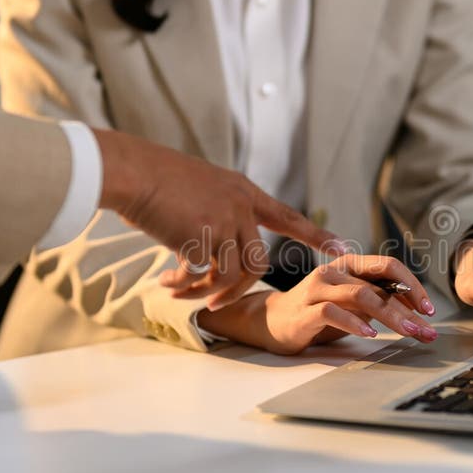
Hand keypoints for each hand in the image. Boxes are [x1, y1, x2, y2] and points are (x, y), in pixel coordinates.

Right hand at [93, 129, 346, 307]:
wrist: (132, 171)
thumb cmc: (157, 180)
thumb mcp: (201, 188)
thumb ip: (217, 214)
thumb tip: (212, 250)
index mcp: (243, 192)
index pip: (287, 217)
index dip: (314, 235)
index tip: (340, 250)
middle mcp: (240, 206)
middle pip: (258, 262)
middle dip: (238, 289)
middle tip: (215, 302)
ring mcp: (224, 220)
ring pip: (232, 274)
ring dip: (208, 292)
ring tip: (183, 294)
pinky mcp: (202, 235)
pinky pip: (202, 275)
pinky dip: (184, 285)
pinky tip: (166, 283)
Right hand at [196, 255, 438, 354]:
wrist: (271, 321)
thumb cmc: (317, 313)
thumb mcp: (351, 305)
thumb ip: (377, 302)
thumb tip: (417, 315)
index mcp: (349, 266)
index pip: (388, 266)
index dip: (412, 285)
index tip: (429, 309)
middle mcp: (334, 272)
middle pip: (379, 284)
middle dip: (407, 308)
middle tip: (426, 329)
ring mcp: (318, 289)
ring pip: (361, 295)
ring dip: (390, 315)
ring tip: (408, 332)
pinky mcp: (305, 310)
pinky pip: (333, 313)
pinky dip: (355, 323)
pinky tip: (370, 335)